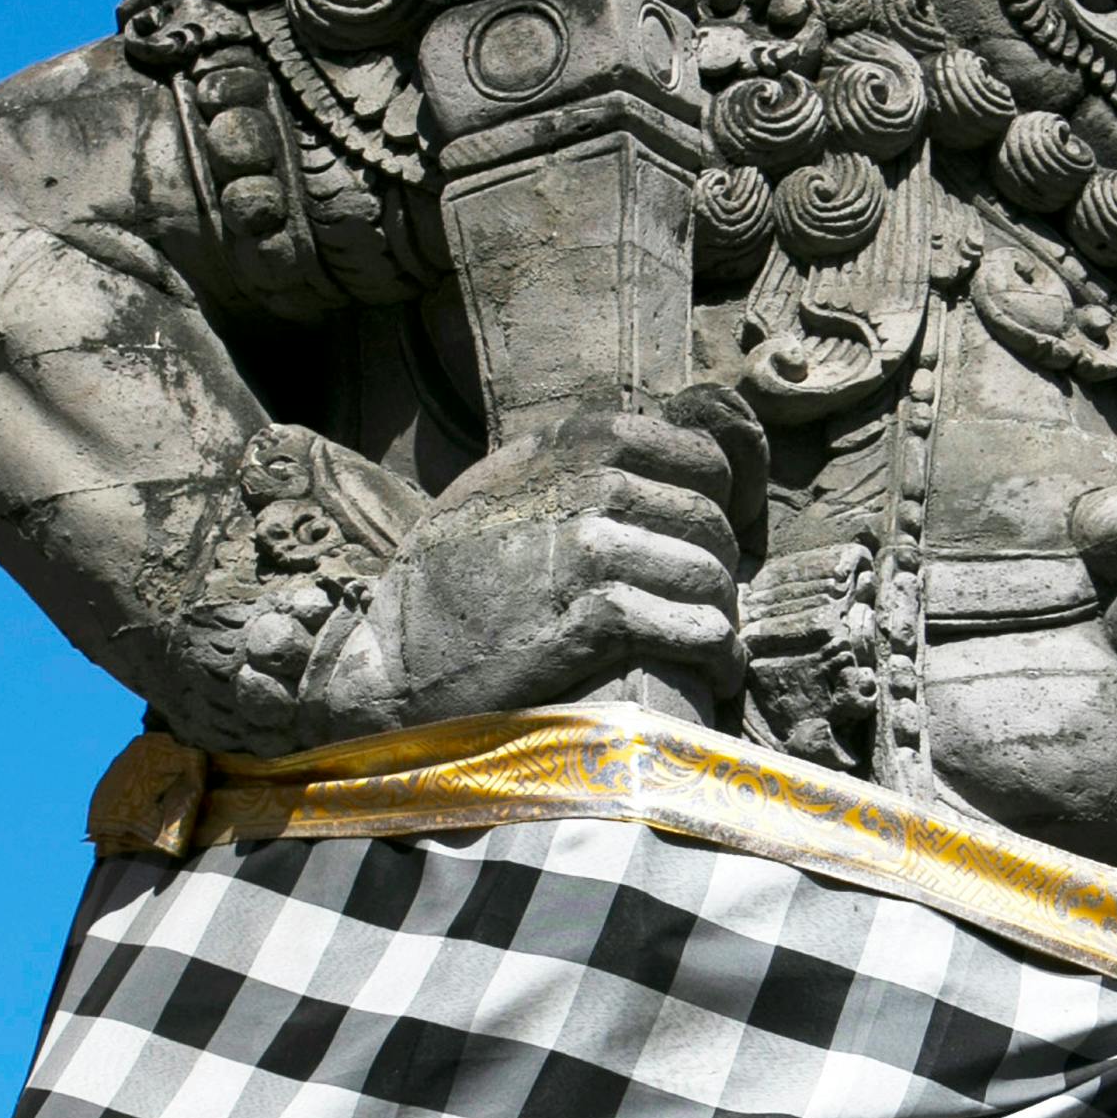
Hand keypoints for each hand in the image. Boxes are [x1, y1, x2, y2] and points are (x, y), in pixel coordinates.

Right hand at [340, 403, 747, 727]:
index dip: (721, 503)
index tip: (708, 543)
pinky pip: (696, 629)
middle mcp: (588, 486)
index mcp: (571, 446)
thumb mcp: (498, 490)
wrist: (395, 666)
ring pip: (710, 577)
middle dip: (718, 571)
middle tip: (702, 608)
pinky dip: (717, 655)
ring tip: (708, 645)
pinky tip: (712, 672)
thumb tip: (657, 463)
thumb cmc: (446, 583)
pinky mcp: (594, 618)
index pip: (700, 456)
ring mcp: (590, 550)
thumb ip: (571, 467)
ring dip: (719, 618)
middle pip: (710, 522)